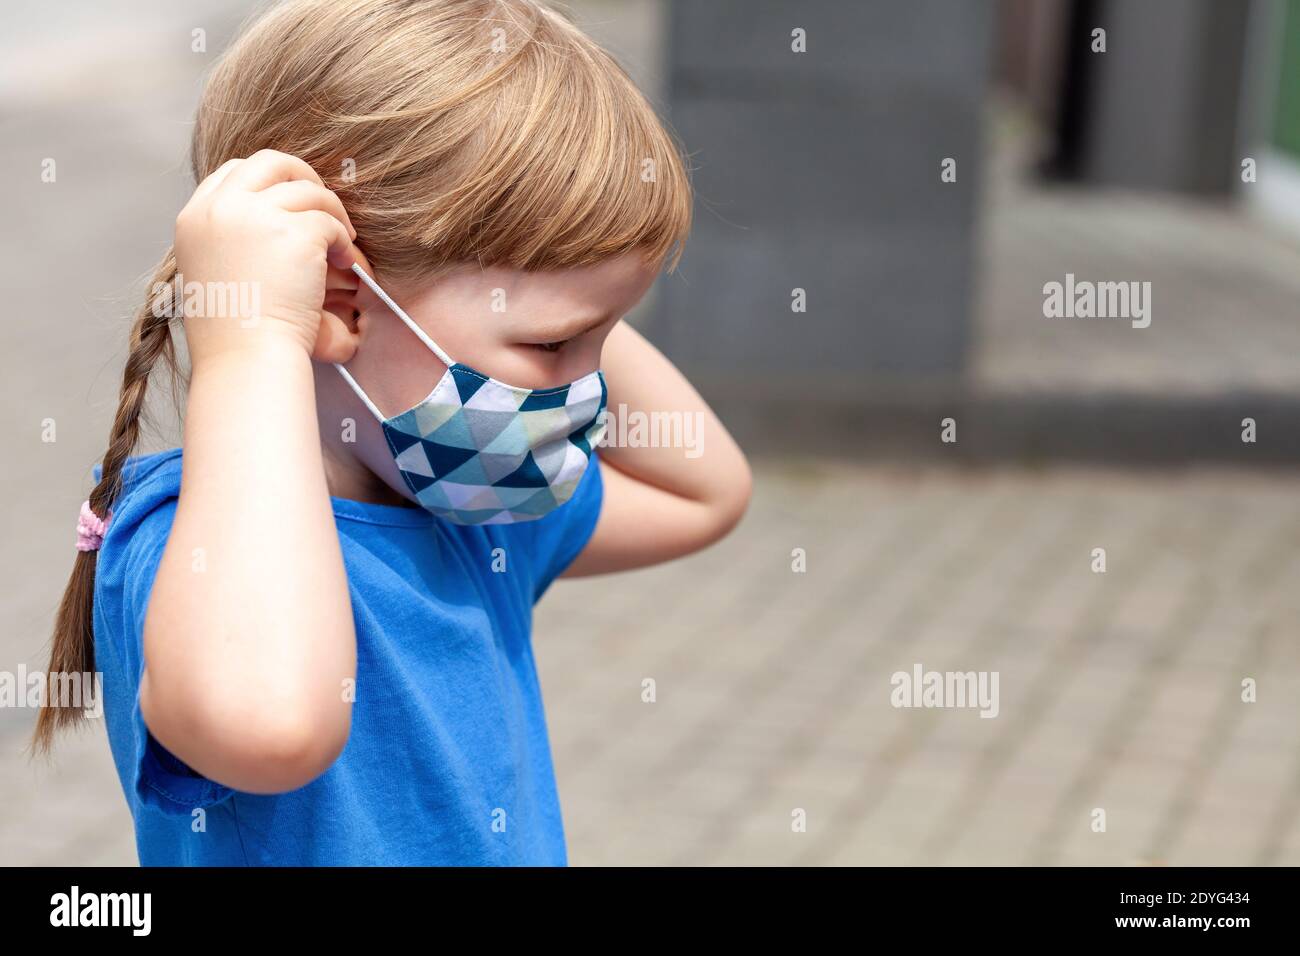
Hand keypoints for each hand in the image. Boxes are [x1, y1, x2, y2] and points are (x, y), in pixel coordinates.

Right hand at [173, 149, 357, 362]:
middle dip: (305, 178)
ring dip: (333, 216)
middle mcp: (221, 208)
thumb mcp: (213, 269)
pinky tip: (346, 263)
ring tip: (342, 247)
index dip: (270, 181)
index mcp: (195, 217)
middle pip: (271, 162)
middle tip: (326, 207)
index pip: (235, 171)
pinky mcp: (294, 232)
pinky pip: (330, 221)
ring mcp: (257, 216)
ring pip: (309, 191)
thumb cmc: (235, 332)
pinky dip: (344, 241)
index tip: (292, 203)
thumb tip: (268, 217)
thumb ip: (230, 235)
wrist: (246, 357)